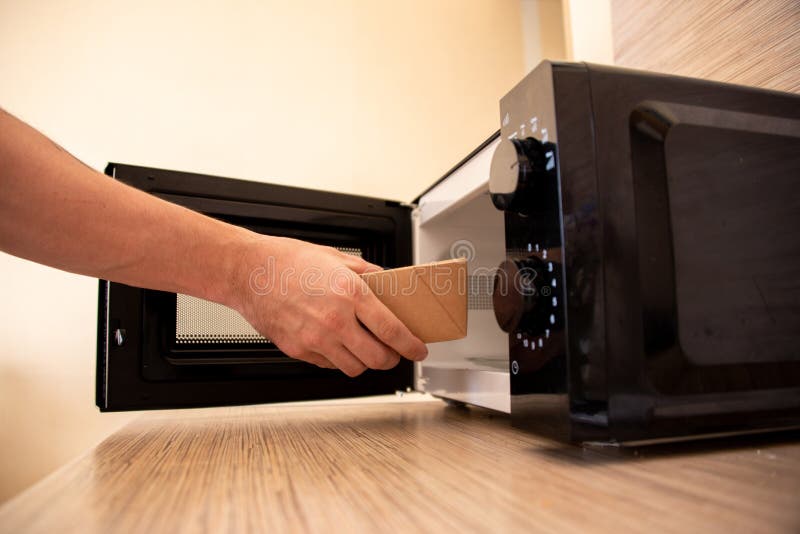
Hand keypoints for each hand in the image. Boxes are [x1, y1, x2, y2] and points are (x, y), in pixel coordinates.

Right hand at [227, 235, 428, 375]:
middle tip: (394, 352)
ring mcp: (315, 339)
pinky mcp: (298, 350)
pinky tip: (338, 344)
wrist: (249, 272)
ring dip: (365, 362)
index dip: (411, 346)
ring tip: (365, 348)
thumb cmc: (288, 261)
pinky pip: (329, 365)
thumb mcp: (337, 257)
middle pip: (377, 358)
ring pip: (354, 368)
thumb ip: (368, 274)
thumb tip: (388, 286)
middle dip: (391, 359)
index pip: (392, 330)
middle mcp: (335, 320)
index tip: (417, 350)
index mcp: (350, 293)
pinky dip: (339, 359)